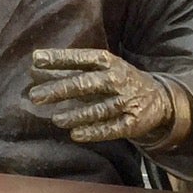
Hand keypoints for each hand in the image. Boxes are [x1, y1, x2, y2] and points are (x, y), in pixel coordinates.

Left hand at [28, 48, 179, 144]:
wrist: (159, 98)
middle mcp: (117, 79)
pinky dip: (93, 132)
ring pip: (99, 109)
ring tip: (56, 119)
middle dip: (60, 89)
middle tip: (35, 96)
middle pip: (86, 84)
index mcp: (108, 62)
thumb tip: (33, 69)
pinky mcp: (132, 122)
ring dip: (76, 114)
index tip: (36, 59)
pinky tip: (75, 135)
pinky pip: (111, 128)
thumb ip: (67, 70)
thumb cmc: (118, 81)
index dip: (59, 58)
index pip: (81, 58)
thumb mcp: (98, 71)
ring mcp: (126, 101)